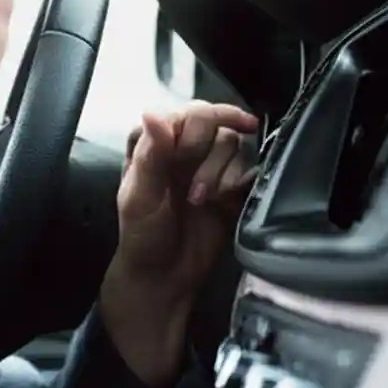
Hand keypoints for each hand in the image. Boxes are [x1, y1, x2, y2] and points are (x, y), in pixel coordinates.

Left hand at [99, 101, 258, 387]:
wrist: (166, 276)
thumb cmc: (143, 236)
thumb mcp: (138, 197)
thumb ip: (150, 154)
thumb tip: (153, 111)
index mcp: (154, 140)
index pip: (183, 111)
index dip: (191, 132)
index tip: (183, 158)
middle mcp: (183, 145)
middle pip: (212, 120)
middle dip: (208, 153)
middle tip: (195, 189)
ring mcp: (209, 163)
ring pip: (232, 142)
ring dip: (221, 171)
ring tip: (202, 201)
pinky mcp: (232, 183)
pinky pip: (249, 165)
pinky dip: (239, 181)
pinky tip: (224, 201)